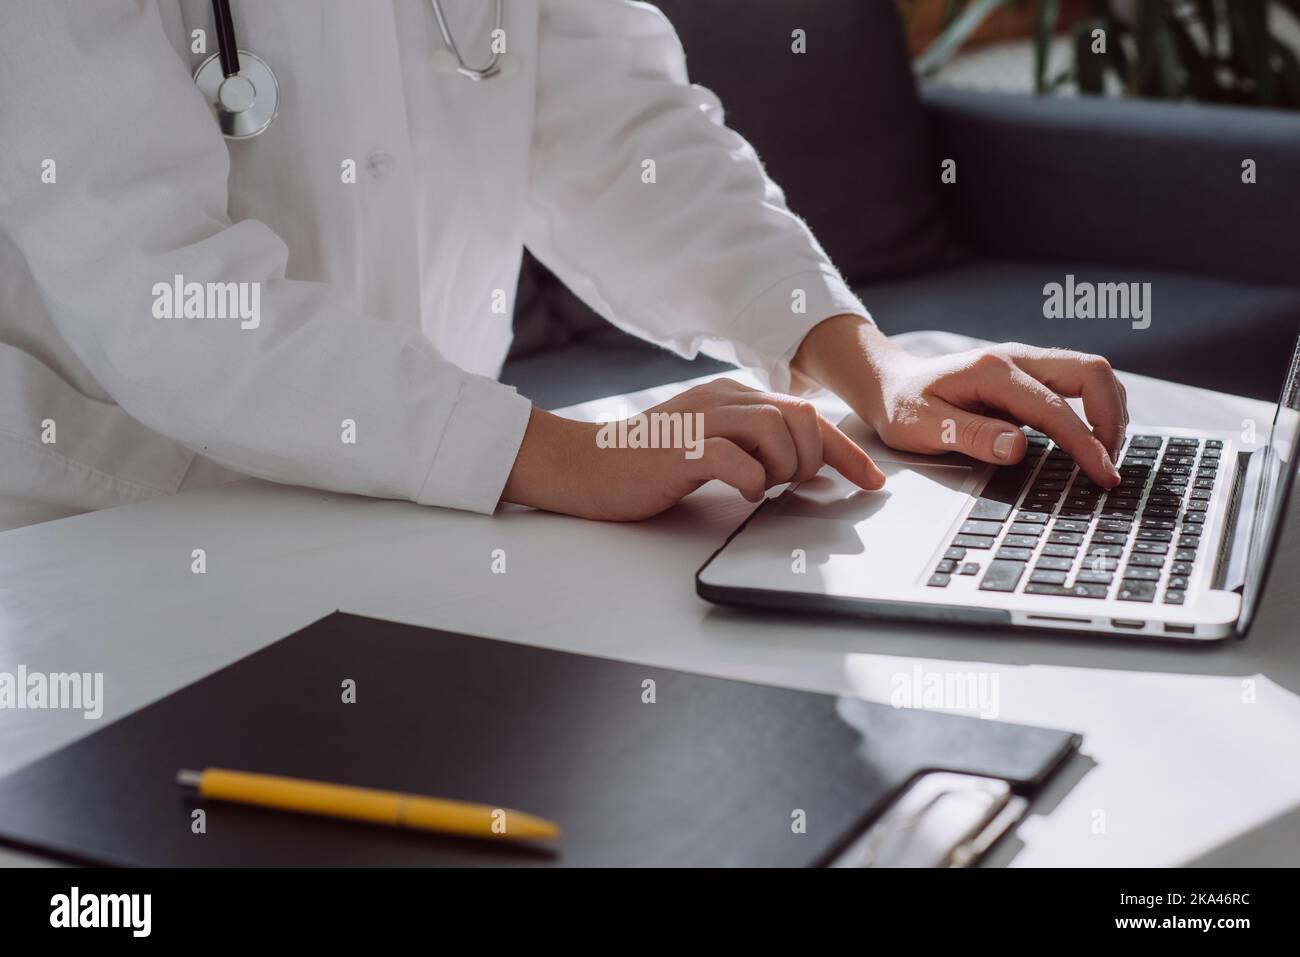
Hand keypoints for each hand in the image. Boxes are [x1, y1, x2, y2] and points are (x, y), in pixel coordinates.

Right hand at [502, 378, 884, 520]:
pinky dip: (751, 480)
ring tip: (764, 488)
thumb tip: (804, 467)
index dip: (846, 450)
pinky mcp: (679, 450)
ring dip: (785, 468)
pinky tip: (741, 491)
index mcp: (731, 398)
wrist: (581, 466)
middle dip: (815, 459)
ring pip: (776, 429)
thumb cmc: (644, 463)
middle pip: (799, 415)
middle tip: (796, 487)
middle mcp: (721, 401)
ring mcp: (700, 422)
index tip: (872, 481)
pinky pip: (735, 458)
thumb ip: (750, 445)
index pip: (805, 415)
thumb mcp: (706, 445)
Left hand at [791, 316, 1128, 487]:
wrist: (890, 384)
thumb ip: (970, 436)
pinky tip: (1091, 440)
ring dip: (1109, 412)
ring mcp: (1027, 364)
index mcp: (993, 371)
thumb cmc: (903, 407)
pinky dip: (1096, 409)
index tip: (1102, 475)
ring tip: (1105, 455)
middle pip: (1093, 372)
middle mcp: (1017, 359)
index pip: (1056, 408)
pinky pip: (1078, 385)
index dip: (1086, 444)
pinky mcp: (1031, 376)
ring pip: (1092, 374)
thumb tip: (1017, 447)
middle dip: (1112, 418)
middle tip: (1109, 464)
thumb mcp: (923, 427)